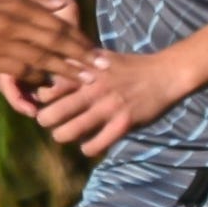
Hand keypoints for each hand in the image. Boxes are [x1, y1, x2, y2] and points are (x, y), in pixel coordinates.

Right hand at [0, 0, 88, 84]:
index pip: (59, 25)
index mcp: (21, 8)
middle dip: (81, 57)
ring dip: (66, 71)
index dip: (80, 40)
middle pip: (56, 43)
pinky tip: (51, 82)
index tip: (96, 50)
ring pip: (43, 60)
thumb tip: (61, 5)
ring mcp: (4, 44)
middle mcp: (16, 26)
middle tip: (102, 68)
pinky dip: (38, 77)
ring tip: (86, 80)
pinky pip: (22, 71)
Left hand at [29, 45, 189, 154]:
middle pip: (52, 114)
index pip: (47, 91)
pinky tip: (90, 146)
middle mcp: (92, 91)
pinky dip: (89, 149)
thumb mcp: (102, 58)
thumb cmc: (132, 66)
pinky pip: (97, 144)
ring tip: (65, 135)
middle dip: (45, 121)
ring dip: (63, 137)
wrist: (166, 74)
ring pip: (70, 132)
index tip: (46, 103)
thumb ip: (78, 64)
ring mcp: (108, 108)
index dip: (41, 100)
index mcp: (85, 74)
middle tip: (49, 122)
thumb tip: (54, 71)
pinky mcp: (124, 122)